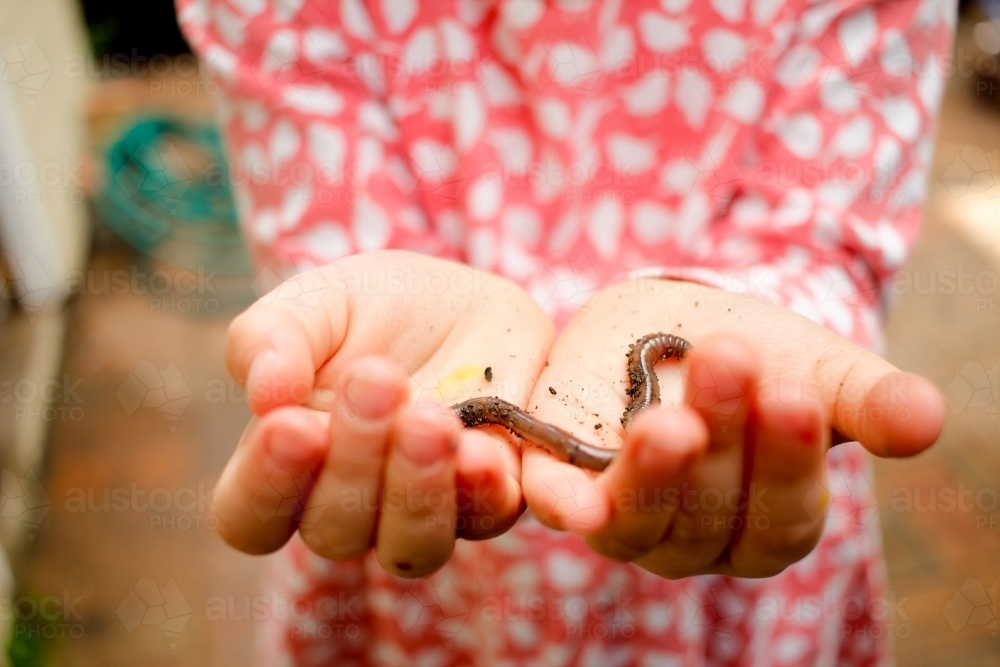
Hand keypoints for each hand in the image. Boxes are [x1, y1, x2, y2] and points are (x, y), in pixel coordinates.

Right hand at [214, 251, 553, 576]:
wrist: (465, 298)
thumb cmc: (372, 310)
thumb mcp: (316, 303)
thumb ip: (272, 336)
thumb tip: (266, 391)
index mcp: (291, 467)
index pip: (251, 517)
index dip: (266, 485)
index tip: (291, 425)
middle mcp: (355, 508)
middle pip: (336, 529)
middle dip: (356, 457)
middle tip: (380, 380)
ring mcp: (428, 510)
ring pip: (414, 544)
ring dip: (421, 488)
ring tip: (435, 421)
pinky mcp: (495, 494)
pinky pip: (497, 513)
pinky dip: (501, 491)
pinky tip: (502, 462)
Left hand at [520, 278, 944, 577]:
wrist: (677, 318)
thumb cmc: (761, 360)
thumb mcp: (818, 369)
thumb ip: (866, 400)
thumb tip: (925, 422)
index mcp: (765, 522)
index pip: (781, 520)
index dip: (788, 465)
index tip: (795, 396)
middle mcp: (694, 537)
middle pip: (708, 510)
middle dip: (722, 435)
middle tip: (730, 356)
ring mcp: (625, 516)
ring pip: (638, 518)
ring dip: (652, 470)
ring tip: (669, 415)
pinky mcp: (561, 482)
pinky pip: (559, 505)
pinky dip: (562, 502)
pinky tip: (568, 491)